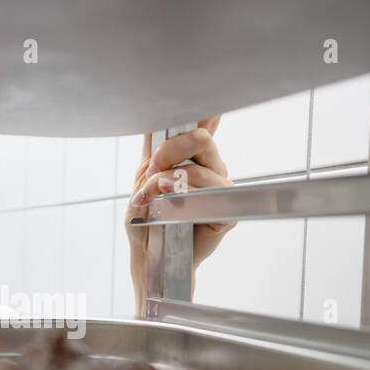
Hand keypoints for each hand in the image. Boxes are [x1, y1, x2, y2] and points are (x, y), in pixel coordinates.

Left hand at [124, 116, 235, 315]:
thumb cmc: (148, 221)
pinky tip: (172, 206)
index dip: (199, 113)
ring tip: (151, 196)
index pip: (203, 123)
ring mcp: (220, 189)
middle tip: (153, 169)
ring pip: (200, 169)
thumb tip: (156, 124)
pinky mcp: (226, 212)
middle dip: (170, 151)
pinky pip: (212, 194)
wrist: (150, 256)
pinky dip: (186, 198)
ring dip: (168, 181)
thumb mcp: (142, 179)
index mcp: (192, 156)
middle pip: (202, 138)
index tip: (173, 122)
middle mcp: (210, 168)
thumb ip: (153, 151)